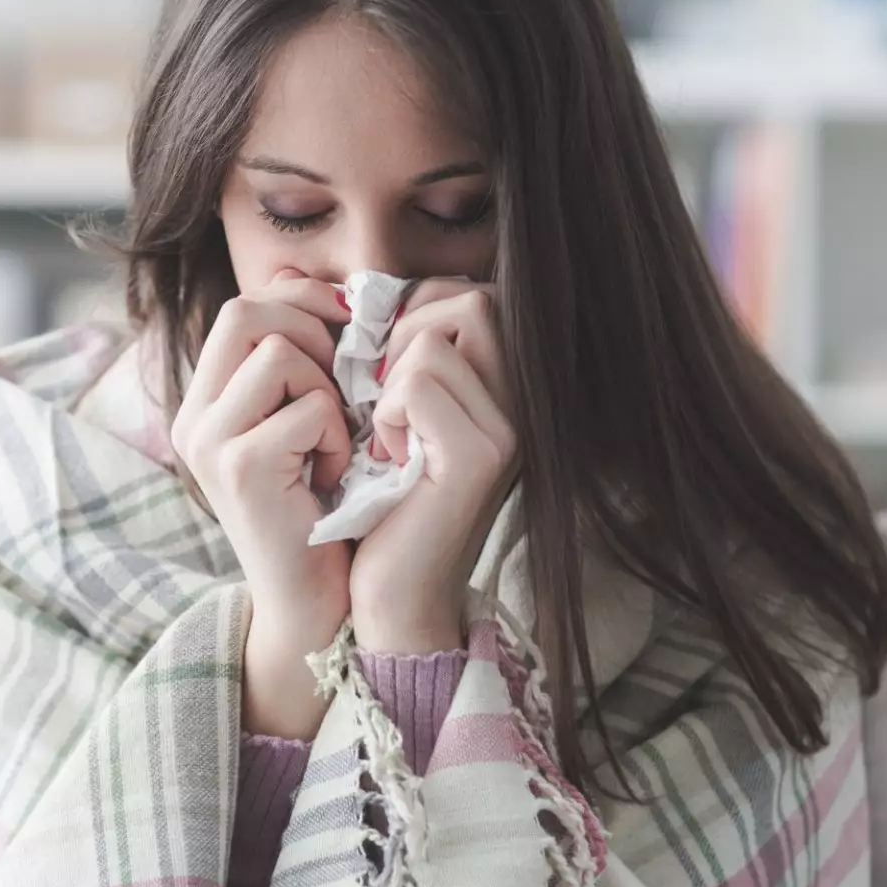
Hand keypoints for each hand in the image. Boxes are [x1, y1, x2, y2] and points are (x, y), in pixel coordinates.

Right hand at [172, 269, 352, 738]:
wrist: (314, 604)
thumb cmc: (323, 512)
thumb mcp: (305, 424)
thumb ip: (300, 361)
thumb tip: (312, 281)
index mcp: (205, 402)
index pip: (243, 305)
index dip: (302, 302)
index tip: (347, 331)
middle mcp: (194, 417)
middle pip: (249, 310)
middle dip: (315, 333)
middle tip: (344, 384)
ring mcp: (209, 441)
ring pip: (282, 353)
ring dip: (329, 391)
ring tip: (334, 441)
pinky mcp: (239, 468)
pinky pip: (309, 407)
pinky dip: (338, 437)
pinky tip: (334, 477)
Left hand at [349, 280, 519, 654]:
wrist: (392, 594)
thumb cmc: (381, 502)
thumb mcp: (394, 415)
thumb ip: (402, 355)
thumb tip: (362, 292)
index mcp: (507, 388)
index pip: (470, 295)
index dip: (415, 314)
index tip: (385, 373)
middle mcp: (523, 403)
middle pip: (467, 301)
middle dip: (403, 335)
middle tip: (382, 398)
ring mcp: (509, 429)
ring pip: (434, 339)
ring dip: (389, 384)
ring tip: (390, 437)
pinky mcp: (479, 457)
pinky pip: (418, 383)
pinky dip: (385, 414)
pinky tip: (390, 458)